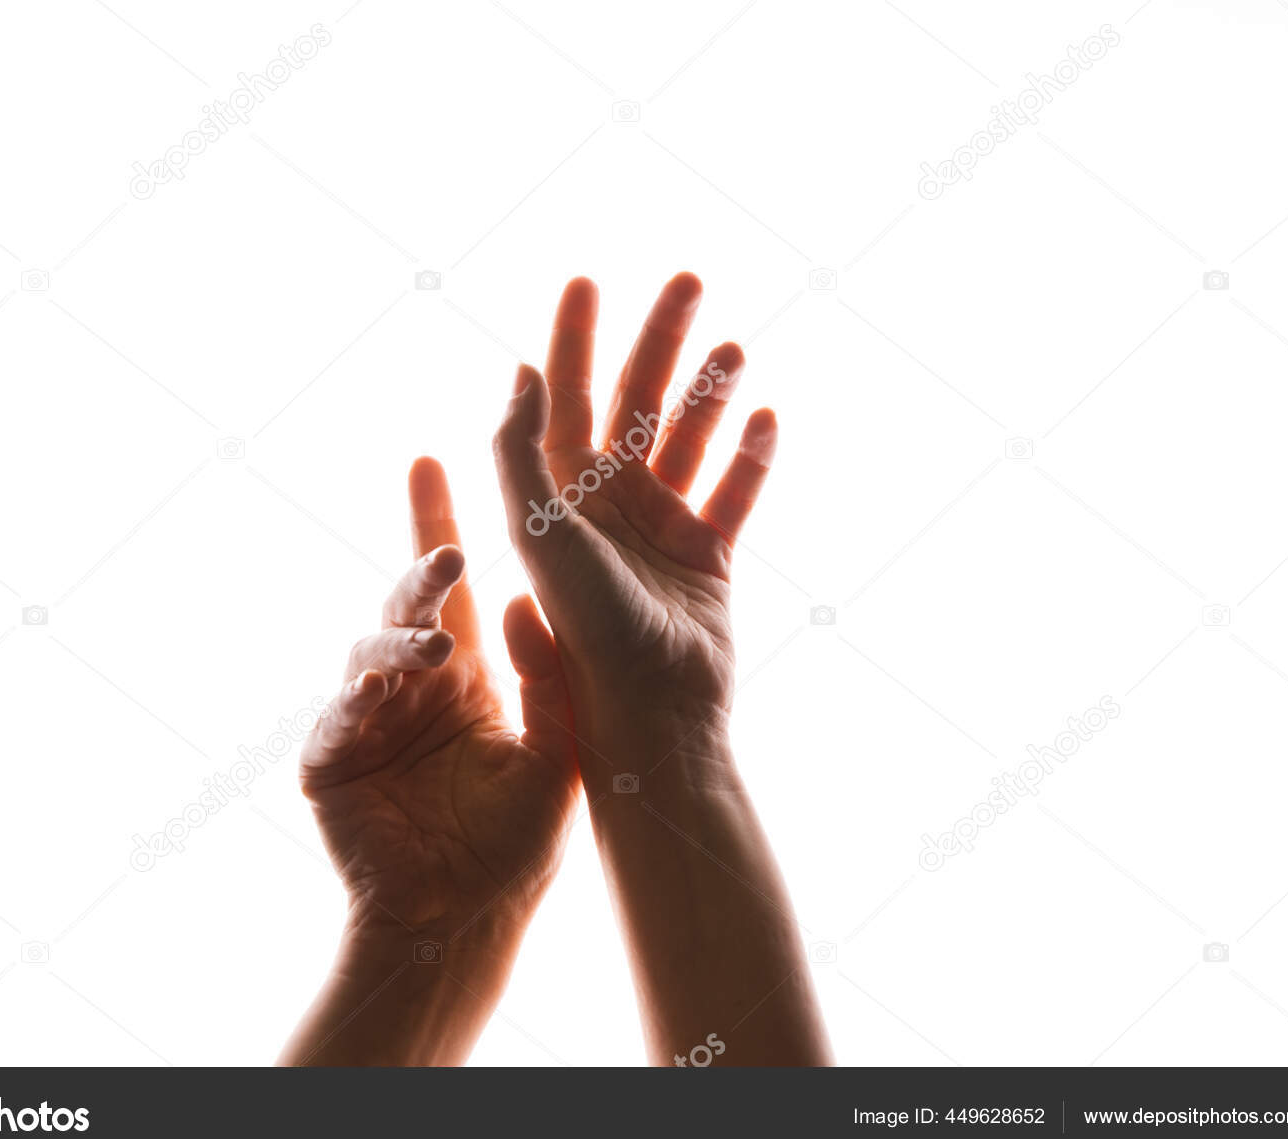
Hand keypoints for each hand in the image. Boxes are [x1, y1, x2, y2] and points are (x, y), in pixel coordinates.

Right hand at [281, 458, 577, 1065]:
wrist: (464, 920)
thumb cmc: (513, 845)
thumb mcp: (555, 757)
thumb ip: (549, 682)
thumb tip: (520, 599)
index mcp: (464, 680)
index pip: (448, 592)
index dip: (433, 524)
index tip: (428, 458)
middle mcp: (412, 689)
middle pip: (405, 606)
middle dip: (421, 570)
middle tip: (450, 549)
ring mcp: (367, 722)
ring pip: (369, 652)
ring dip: (400, 643)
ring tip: (440, 649)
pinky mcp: (331, 764)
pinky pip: (338, 720)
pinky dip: (357, 703)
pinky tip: (380, 696)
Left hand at [494, 272, 775, 759]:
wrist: (650, 710)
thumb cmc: (583, 623)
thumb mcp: (537, 530)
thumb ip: (521, 450)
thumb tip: (523, 369)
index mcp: (560, 494)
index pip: (564, 397)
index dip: (572, 337)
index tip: (586, 279)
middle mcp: (608, 505)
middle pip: (636, 402)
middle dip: (659, 341)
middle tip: (687, 279)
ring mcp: (661, 530)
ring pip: (689, 440)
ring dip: (710, 391)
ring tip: (732, 345)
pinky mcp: (708, 561)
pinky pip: (733, 495)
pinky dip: (751, 459)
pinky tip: (766, 417)